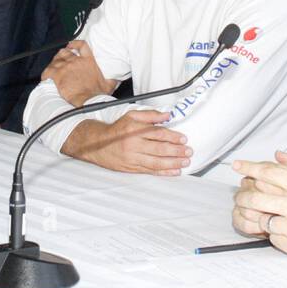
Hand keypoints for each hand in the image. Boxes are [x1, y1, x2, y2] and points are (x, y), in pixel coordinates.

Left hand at [41, 40, 113, 105]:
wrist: (88, 100)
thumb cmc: (98, 94)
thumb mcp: (109, 83)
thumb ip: (112, 78)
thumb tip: (116, 77)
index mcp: (89, 61)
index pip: (82, 45)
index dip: (75, 44)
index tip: (71, 46)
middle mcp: (76, 61)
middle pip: (65, 52)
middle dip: (62, 55)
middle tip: (60, 60)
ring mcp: (66, 67)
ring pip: (56, 60)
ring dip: (53, 63)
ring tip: (52, 68)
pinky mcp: (57, 75)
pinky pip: (48, 71)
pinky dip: (46, 73)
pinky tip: (45, 77)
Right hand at [64, 110, 190, 175]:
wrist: (97, 144)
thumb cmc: (117, 130)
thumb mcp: (131, 116)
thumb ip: (150, 115)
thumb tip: (167, 115)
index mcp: (134, 131)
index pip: (157, 133)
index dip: (172, 137)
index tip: (183, 139)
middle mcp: (134, 145)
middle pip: (159, 149)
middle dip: (176, 151)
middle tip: (189, 151)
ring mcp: (133, 158)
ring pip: (156, 162)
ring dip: (173, 163)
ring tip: (185, 162)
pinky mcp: (132, 168)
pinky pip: (150, 171)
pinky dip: (164, 172)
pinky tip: (174, 171)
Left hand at [232, 152, 286, 259]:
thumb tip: (277, 154)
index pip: (268, 173)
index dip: (249, 168)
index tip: (237, 166)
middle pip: (256, 198)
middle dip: (242, 196)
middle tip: (239, 195)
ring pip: (261, 219)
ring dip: (258, 216)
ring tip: (261, 213)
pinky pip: (273, 237)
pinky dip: (274, 232)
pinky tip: (283, 228)